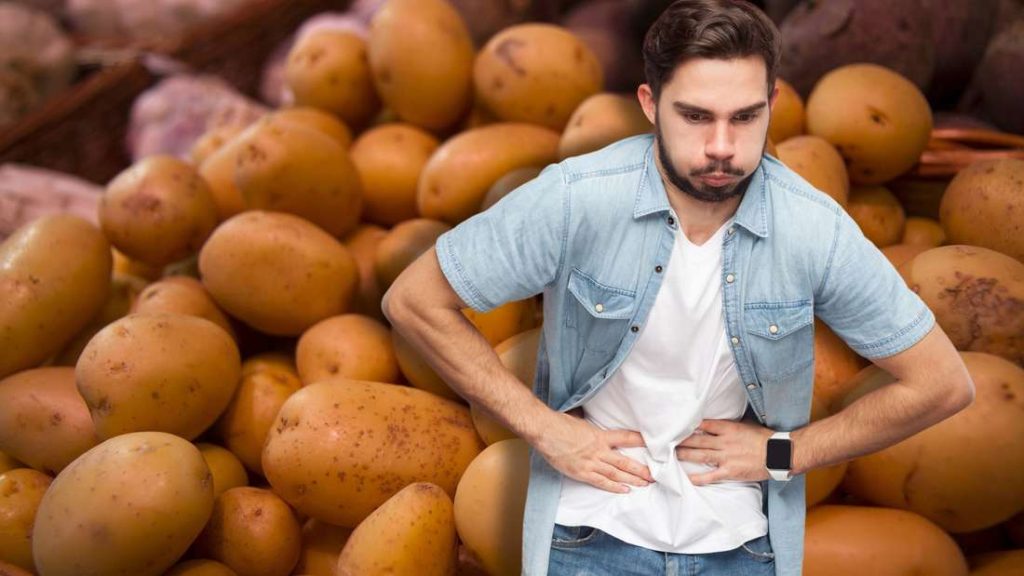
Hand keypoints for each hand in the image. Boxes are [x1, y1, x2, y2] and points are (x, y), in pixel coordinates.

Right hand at [534, 409, 654, 493]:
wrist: (545, 431)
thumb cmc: (559, 423)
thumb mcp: (579, 420)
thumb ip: (589, 424)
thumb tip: (589, 419)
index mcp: (600, 435)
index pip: (626, 437)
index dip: (640, 441)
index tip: (652, 444)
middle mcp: (599, 450)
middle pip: (625, 461)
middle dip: (641, 469)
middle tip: (654, 475)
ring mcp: (591, 462)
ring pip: (616, 473)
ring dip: (632, 479)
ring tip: (645, 484)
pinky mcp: (582, 472)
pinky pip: (601, 482)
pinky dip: (614, 487)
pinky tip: (624, 490)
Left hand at [676, 419, 773, 485]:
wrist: (779, 454)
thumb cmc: (764, 438)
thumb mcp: (746, 425)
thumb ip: (730, 424)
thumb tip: (715, 422)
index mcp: (729, 428)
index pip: (704, 424)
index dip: (689, 425)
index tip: (678, 426)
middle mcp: (725, 442)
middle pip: (697, 440)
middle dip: (681, 440)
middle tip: (667, 440)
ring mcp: (727, 457)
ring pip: (701, 455)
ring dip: (685, 455)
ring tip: (672, 455)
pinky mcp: (730, 471)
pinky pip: (711, 475)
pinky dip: (699, 478)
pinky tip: (688, 478)